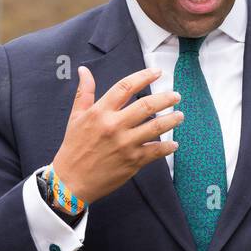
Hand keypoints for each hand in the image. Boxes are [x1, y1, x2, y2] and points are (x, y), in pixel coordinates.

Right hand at [50, 66, 180, 203]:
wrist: (71, 181)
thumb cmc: (74, 147)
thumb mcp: (75, 117)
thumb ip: (84, 92)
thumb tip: (84, 70)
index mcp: (100, 112)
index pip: (125, 87)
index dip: (144, 77)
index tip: (157, 72)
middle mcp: (114, 126)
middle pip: (146, 106)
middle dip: (165, 98)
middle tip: (176, 96)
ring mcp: (125, 144)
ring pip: (155, 128)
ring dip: (171, 120)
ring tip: (180, 115)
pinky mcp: (132, 161)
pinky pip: (155, 151)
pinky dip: (167, 147)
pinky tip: (174, 144)